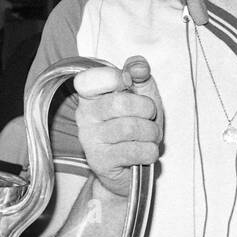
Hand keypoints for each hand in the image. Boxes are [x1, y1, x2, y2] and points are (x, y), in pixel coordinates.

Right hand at [71, 55, 162, 196]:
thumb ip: (140, 75)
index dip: (115, 77)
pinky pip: (135, 151)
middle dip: (147, 109)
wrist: (130, 170)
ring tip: (150, 137)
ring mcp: (90, 139)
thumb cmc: (136, 128)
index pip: (90, 78)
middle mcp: (85, 116)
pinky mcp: (100, 161)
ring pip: (130, 128)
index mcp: (91, 95)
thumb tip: (139, 66)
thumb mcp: (142, 96)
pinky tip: (145, 152)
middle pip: (120, 103)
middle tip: (149, 117)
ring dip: (151, 133)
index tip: (128, 83)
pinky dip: (150, 151)